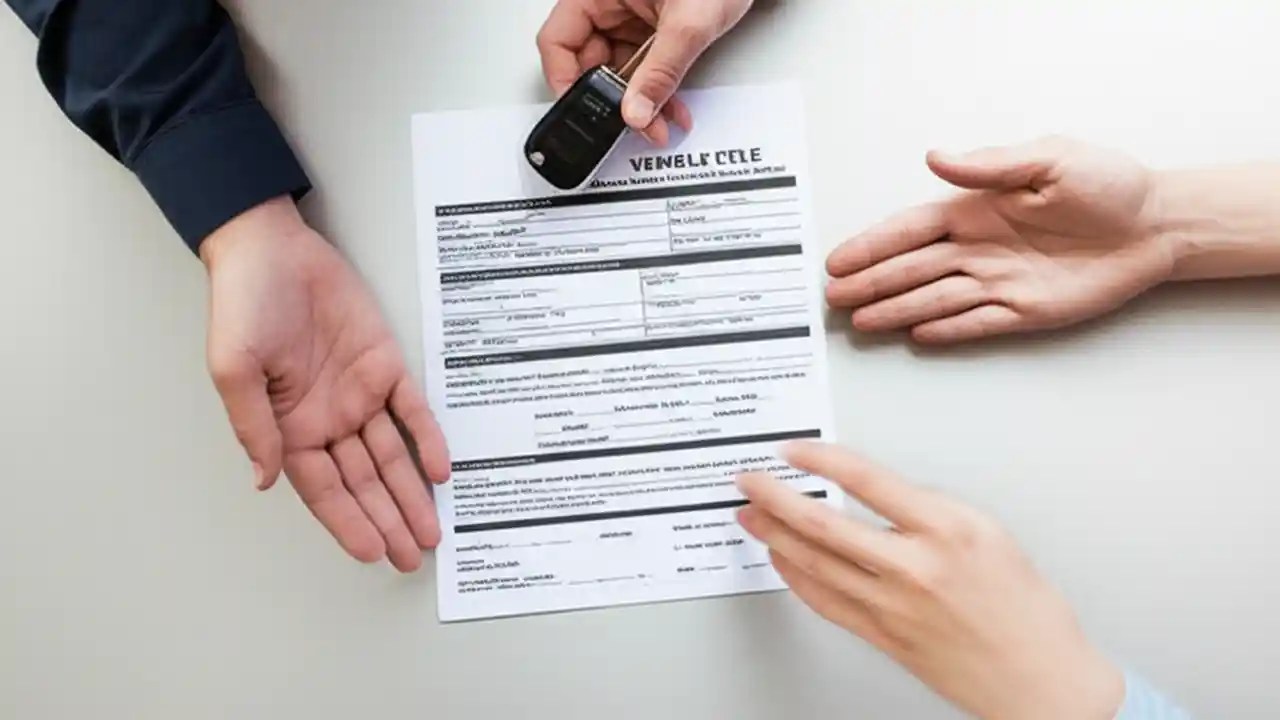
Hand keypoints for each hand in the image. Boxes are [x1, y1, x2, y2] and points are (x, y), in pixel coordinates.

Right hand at [200, 197, 449, 571]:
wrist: (272, 250)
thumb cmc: (242, 305)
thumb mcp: (235, 370)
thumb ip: (254, 427)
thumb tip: (265, 480)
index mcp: (288, 428)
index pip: (324, 489)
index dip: (348, 522)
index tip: (372, 553)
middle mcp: (327, 419)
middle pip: (363, 482)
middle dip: (387, 520)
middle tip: (412, 557)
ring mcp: (358, 394)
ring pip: (391, 455)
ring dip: (411, 492)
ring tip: (431, 530)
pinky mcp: (384, 365)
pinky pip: (412, 410)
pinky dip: (427, 439)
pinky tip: (441, 469)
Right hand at [536, 0, 752, 145]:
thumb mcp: (688, 24)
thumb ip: (661, 71)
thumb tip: (636, 111)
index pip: (558, 41)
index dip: (564, 80)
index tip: (582, 111)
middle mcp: (608, 5)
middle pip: (589, 63)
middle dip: (613, 101)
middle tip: (630, 123)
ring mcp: (629, 20)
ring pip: (618, 73)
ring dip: (638, 103)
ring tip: (658, 123)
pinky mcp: (650, 32)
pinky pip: (642, 69)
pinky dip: (655, 91)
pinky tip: (670, 108)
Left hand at [736, 442, 1124, 719]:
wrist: (1041, 681)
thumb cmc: (1025, 611)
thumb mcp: (990, 533)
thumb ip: (931, 509)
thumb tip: (880, 492)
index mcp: (947, 530)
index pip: (866, 480)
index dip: (820, 459)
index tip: (793, 449)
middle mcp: (916, 567)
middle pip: (824, 524)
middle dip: (775, 497)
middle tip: (749, 481)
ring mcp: (894, 605)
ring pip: (815, 563)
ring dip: (773, 535)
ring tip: (750, 514)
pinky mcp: (883, 636)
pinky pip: (825, 601)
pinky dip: (795, 577)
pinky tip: (781, 560)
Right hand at [826, 136, 1174, 343]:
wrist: (1157, 224)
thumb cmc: (1109, 184)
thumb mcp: (1050, 158)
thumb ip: (990, 165)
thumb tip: (937, 159)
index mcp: (978, 210)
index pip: (912, 230)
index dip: (873, 245)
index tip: (840, 259)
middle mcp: (980, 249)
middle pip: (913, 269)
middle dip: (871, 283)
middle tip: (834, 297)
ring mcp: (999, 282)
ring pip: (936, 299)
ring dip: (897, 310)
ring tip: (861, 322)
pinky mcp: (1025, 312)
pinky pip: (977, 324)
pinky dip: (947, 331)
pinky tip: (917, 335)